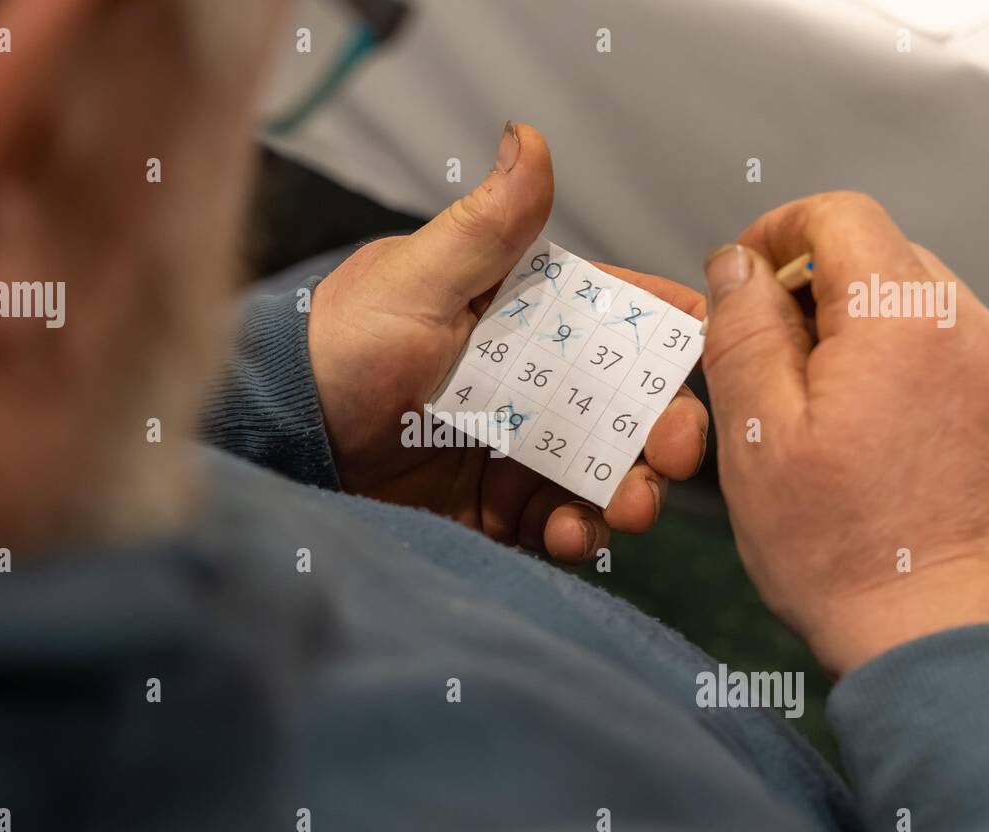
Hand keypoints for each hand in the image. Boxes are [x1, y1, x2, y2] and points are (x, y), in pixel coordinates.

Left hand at [308, 124, 708, 561]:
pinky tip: (570, 536)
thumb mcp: (415, 281)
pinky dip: (576, 534)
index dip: (671, 338)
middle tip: (673, 453)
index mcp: (526, 320)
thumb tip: (529, 137)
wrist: (283, 440)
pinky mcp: (494, 508)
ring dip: (631, 491)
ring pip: (604, 472)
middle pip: (629, 408)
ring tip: (624, 508)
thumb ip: (485, 226)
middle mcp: (533, 384)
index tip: (705, 357)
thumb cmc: (340, 345)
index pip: (619, 320)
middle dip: (666, 430)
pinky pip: (555, 525)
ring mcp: (517, 448)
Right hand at [701, 191, 988, 676]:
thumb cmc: (850, 552)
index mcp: (901, 317)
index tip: (746, 275)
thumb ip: (743, 331)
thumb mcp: (759, 435)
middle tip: (766, 360)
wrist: (956, 642)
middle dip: (814, 288)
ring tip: (817, 414)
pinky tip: (872, 444)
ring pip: (918, 310)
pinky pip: (951, 360)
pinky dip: (902, 372)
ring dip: (859, 333)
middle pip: (882, 257)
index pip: (840, 214)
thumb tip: (739, 266)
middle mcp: (969, 329)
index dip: (779, 231)